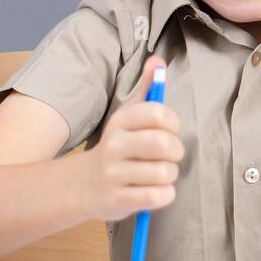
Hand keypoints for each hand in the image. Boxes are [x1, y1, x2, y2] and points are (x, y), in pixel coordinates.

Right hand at [78, 55, 184, 221]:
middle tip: (171, 155)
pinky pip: (157, 196)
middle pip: (163, 143)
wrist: (83, 185)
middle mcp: (115, 145)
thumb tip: (158, 61)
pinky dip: (165, 195)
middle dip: (177, 151)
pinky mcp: (118, 199)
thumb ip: (147, 88)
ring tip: (160, 174)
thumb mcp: (128, 116)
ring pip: (164, 172)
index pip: (157, 112)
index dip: (173, 123)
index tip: (170, 130)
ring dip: (170, 175)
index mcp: (121, 121)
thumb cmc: (118, 147)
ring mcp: (114, 173)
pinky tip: (156, 190)